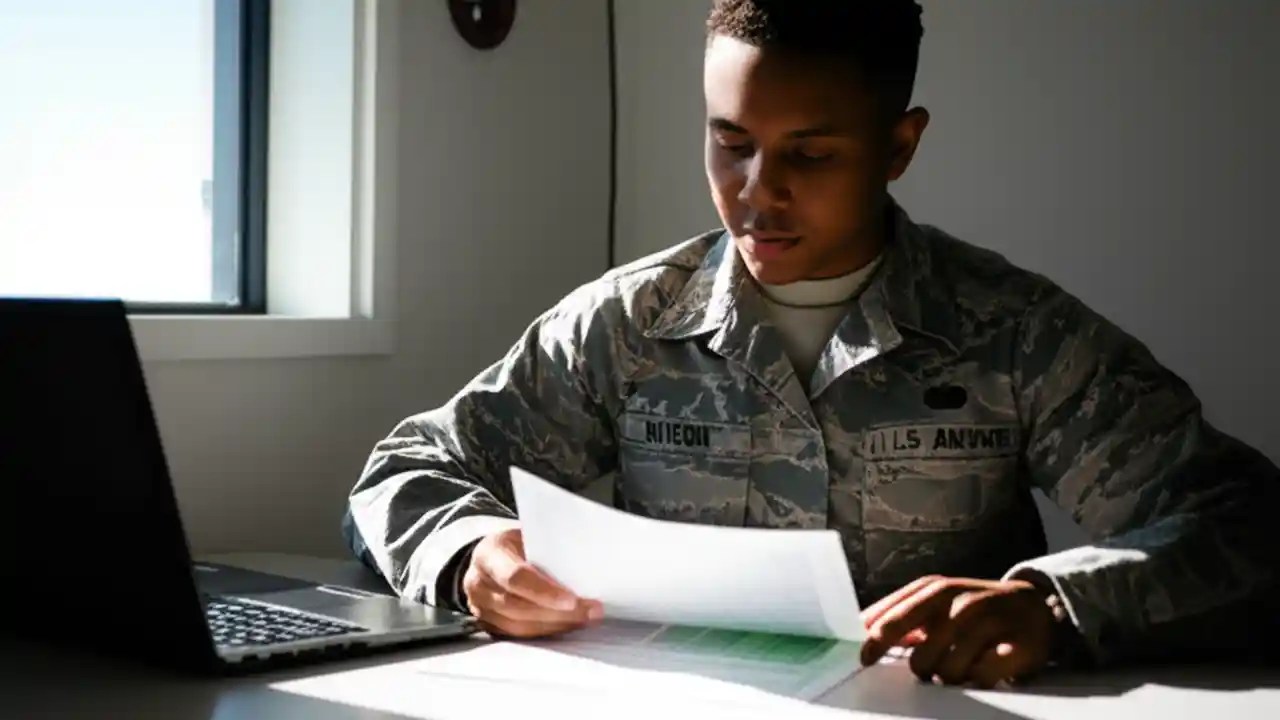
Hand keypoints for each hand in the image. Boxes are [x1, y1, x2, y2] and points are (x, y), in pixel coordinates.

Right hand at [462, 528, 603, 638]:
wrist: (490, 556)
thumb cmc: (517, 544)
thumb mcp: (529, 536)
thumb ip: (548, 550)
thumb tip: (587, 566)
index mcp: (489, 553)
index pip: (515, 577)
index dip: (544, 591)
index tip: (572, 600)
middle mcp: (478, 582)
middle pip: (517, 606)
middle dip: (558, 613)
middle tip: (591, 611)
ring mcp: (479, 607)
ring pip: (519, 626)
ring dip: (556, 625)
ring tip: (585, 618)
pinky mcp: (487, 624)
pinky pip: (518, 636)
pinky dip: (546, 632)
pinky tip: (568, 625)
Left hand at [860, 576, 1056, 688]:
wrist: (1034, 606)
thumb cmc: (975, 607)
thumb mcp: (937, 601)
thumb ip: (902, 613)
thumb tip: (865, 628)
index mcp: (936, 590)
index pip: (896, 617)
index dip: (877, 641)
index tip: (864, 659)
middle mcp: (961, 602)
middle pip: (922, 654)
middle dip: (921, 668)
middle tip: (928, 667)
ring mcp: (990, 622)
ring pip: (949, 671)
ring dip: (950, 676)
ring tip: (961, 664)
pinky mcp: (1017, 646)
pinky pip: (982, 677)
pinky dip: (978, 679)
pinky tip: (983, 667)